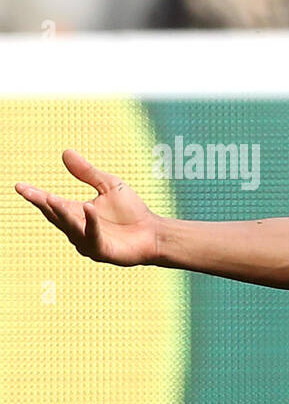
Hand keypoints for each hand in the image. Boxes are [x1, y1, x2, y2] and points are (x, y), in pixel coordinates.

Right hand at [14, 150, 161, 266]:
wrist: (154, 232)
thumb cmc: (132, 211)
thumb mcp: (108, 185)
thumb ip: (87, 172)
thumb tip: (66, 152)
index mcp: (77, 213)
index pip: (52, 203)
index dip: (35, 195)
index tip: (20, 186)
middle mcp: (78, 229)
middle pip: (55, 216)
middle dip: (42, 204)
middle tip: (28, 192)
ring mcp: (88, 242)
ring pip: (70, 227)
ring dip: (61, 213)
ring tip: (51, 198)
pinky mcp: (102, 251)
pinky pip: (93, 236)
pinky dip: (90, 222)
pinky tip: (88, 207)